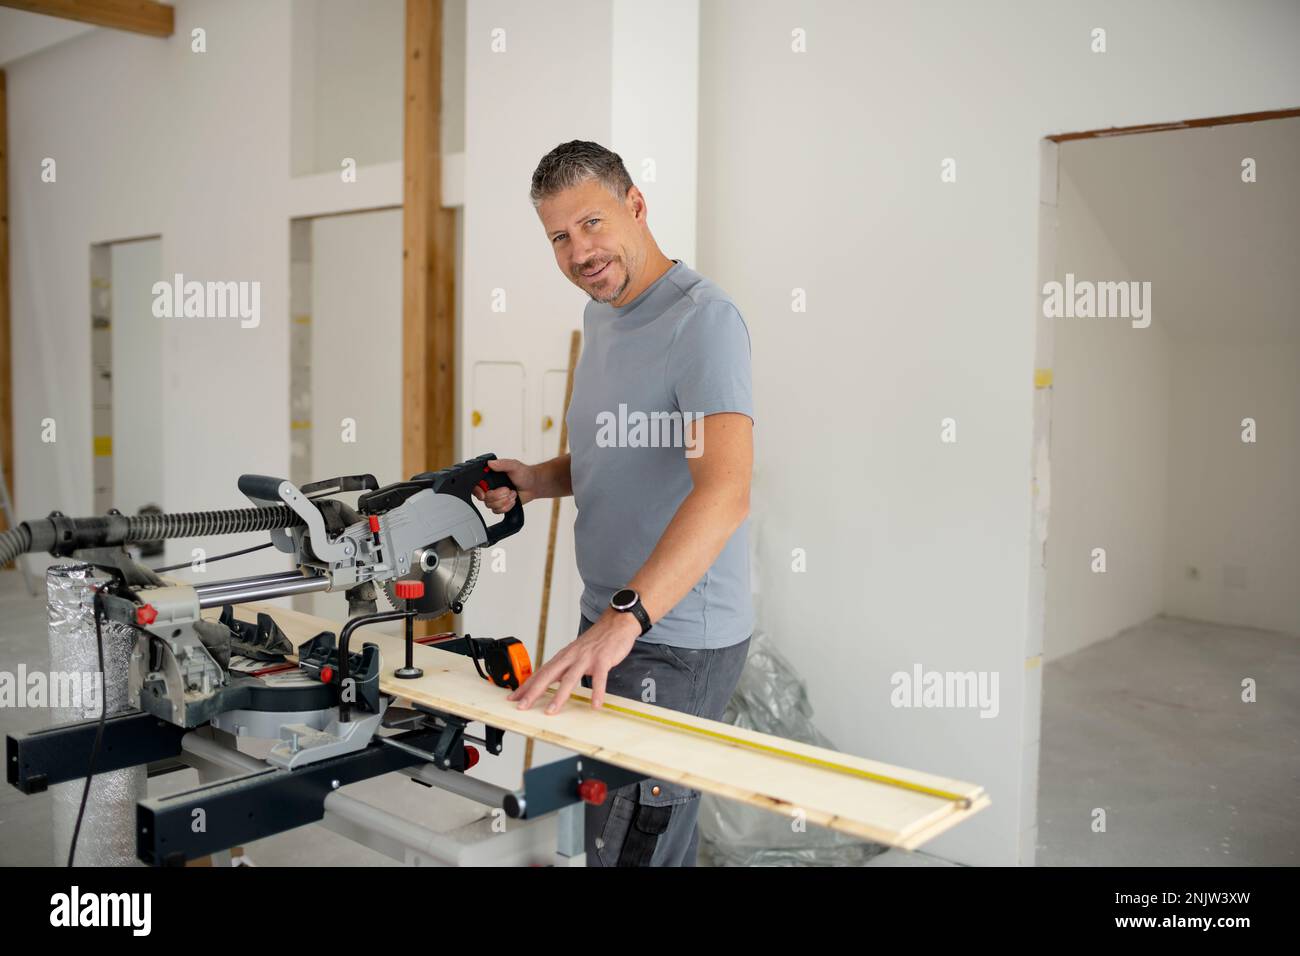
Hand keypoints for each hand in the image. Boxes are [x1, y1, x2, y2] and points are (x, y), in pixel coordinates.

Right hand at [471, 458, 536, 512]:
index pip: (475, 485)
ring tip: (512, 493)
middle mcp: (490, 487)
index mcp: (489, 476)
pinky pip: (497, 511)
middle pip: (484, 498)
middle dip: (498, 496)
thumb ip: (502, 463)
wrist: (533, 485)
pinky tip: (512, 500)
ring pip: (490, 505)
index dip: (477, 491)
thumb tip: (490, 463)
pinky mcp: (499, 505)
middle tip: (508, 490)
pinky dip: (506, 507)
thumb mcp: (514, 465)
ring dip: (504, 501)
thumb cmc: (524, 474)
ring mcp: (494, 497)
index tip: (484, 494)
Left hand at [507, 610, 640, 712]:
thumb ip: (563, 668)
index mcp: (563, 657)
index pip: (540, 673)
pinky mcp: (603, 659)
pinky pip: (599, 677)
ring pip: (570, 678)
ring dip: (559, 695)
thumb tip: (550, 682)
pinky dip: (597, 691)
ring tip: (551, 711)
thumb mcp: (574, 653)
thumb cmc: (596, 641)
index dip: (526, 686)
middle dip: (533, 691)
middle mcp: (571, 656)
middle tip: (522, 706)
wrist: (616, 623)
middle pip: (548, 675)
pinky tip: (595, 704)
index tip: (513, 698)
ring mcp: (586, 658)